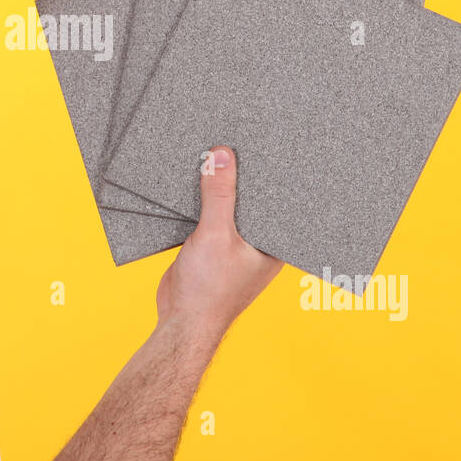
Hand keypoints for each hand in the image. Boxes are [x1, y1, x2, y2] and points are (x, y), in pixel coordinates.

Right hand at [155, 145, 283, 335]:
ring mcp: (235, 245)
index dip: (275, 174)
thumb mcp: (215, 234)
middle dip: (244, 175)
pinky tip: (196, 179)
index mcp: (273, 245)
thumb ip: (219, 195)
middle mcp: (258, 244)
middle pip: (253, 199)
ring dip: (221, 187)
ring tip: (217, 150)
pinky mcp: (212, 245)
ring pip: (231, 206)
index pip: (280, 200)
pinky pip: (212, 215)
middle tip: (240, 138)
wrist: (180, 323)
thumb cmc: (209, 291)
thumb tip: (222, 155)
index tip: (270, 144)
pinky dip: (205, 200)